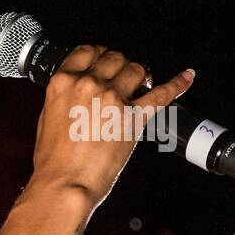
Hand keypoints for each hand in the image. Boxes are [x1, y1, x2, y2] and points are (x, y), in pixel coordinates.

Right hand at [28, 45, 194, 207]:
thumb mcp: (47, 115)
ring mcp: (113, 98)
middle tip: (124, 78)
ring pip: (136, 68)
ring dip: (140, 75)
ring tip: (141, 85)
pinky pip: (162, 94)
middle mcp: (89, 83)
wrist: (65, 183)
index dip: (100, 53)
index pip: (88, 51)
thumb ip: (65, 95)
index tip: (105, 59)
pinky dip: (178, 84)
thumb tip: (78, 88)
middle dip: (121, 65)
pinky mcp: (134, 118)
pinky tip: (187, 77)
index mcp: (64, 81)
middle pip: (115, 57)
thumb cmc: (53, 158)